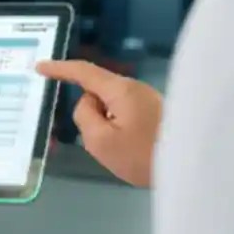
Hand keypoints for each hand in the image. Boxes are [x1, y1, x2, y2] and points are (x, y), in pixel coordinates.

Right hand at [35, 60, 162, 187]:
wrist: (193, 166)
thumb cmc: (143, 155)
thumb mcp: (100, 142)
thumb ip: (84, 117)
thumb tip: (89, 104)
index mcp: (120, 90)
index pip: (83, 71)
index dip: (59, 69)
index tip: (40, 67)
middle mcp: (136, 87)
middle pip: (97, 93)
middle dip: (93, 116)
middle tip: (106, 145)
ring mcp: (148, 98)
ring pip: (111, 107)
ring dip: (109, 126)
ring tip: (127, 153)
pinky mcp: (157, 111)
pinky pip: (126, 114)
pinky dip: (122, 129)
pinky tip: (137, 151)